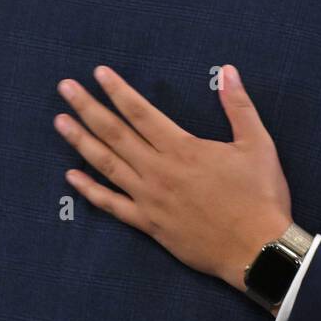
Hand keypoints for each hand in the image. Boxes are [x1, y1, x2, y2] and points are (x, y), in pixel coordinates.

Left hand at [54, 64, 292, 292]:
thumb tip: (227, 71)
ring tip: (60, 123)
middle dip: (88, 108)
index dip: (118, 91)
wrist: (257, 250)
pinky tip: (71, 177)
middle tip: (65, 88)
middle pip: (115, 134)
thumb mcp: (258, 144)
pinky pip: (112, 206)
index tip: (98, 73)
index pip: (141, 113)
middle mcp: (159, 171)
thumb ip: (239, 106)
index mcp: (183, 148)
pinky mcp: (149, 225)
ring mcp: (150, 199)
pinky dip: (90, 191)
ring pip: (107, 165)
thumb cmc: (260, 196)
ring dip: (81, 142)